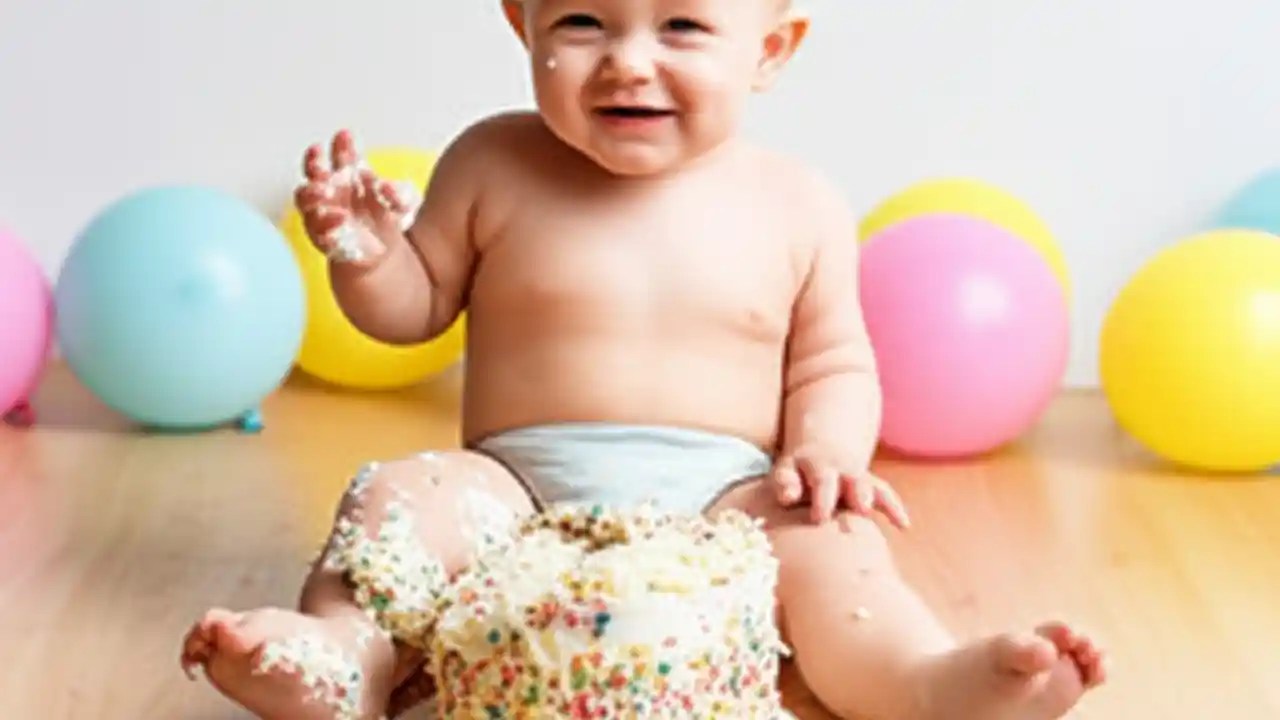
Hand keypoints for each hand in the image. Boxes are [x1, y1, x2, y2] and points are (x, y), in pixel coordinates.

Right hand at [293, 129, 420, 266]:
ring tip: (324, 190)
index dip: (342, 145)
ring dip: (312, 192)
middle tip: (318, 155)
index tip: (345, 135)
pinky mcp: (324, 239)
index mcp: (348, 177)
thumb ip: (398, 195)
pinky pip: (318, 230)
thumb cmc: (386, 220)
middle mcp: (331, 193)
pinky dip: (327, 223)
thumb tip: (387, 187)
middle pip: (314, 173)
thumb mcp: (403, 205)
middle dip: (314, 161)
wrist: (384, 254)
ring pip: (306, 199)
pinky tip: (340, 218)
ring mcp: (324, 214)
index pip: (341, 157)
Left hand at [772, 450, 910, 528]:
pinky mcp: (872, 488)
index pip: (823, 480)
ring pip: (874, 487)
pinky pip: (886, 496)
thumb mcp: (786, 469)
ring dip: (882, 501)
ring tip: (894, 519)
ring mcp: (860, 479)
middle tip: (863, 509)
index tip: (820, 519)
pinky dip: (895, 509)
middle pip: (854, 481)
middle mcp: (843, 471)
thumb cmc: (798, 470)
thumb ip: (785, 482)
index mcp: (819, 465)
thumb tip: (787, 497)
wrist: (822, 449)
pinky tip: (904, 526)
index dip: (822, 499)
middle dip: (860, 494)